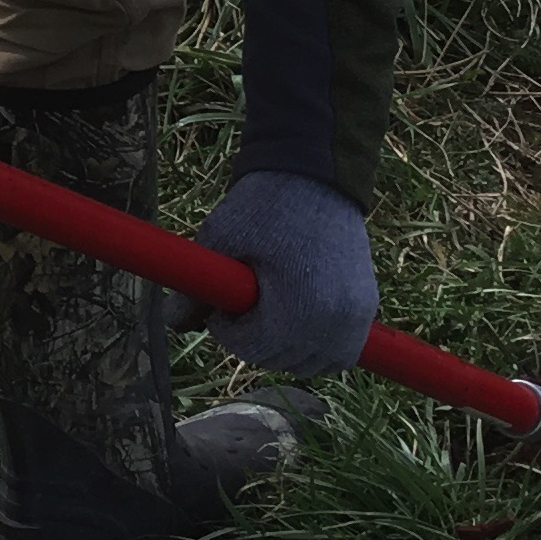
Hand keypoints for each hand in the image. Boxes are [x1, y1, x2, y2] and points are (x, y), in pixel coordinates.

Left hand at [195, 171, 374, 376]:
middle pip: (281, 360)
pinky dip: (316, 348)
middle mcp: (335, 322)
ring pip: (313, 364)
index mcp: (299, 309)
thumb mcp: (222, 240)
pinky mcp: (367, 308)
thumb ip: (196, 289)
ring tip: (269, 309)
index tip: (220, 305)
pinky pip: (340, 352)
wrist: (316, 175)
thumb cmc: (265, 205)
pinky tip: (295, 321)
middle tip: (242, 304)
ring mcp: (357, 317)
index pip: (253, 349)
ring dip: (285, 350)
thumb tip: (173, 323)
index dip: (226, 330)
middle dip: (254, 340)